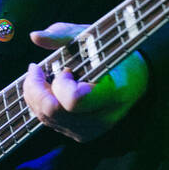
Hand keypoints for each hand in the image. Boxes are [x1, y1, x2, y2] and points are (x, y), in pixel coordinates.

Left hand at [23, 22, 149, 143]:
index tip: (64, 69)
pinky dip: (41, 105)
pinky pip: (51, 123)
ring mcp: (93, 129)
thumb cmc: (112, 52)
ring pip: (47, 119)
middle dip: (35, 89)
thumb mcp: (92, 36)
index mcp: (113, 93)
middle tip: (35, 69)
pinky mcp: (83, 134)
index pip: (74, 100)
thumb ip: (63, 35)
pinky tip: (47, 89)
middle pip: (54, 112)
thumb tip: (34, 36)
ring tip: (39, 76)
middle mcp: (103, 117)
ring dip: (35, 96)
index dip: (61, 84)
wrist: (134, 76)